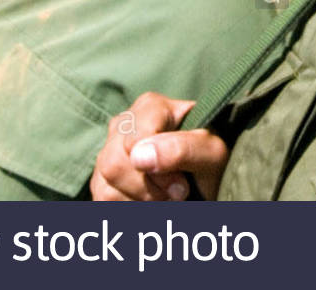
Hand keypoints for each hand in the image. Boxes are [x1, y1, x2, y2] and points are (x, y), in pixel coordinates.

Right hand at [90, 92, 229, 201]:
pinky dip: (128, 207)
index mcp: (151, 107)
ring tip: (166, 197)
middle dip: (147, 189)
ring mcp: (109, 148)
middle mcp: (125, 123)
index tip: (182, 186)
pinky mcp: (102, 175)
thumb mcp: (212, 154)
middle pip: (114, 164)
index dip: (156, 171)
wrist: (208, 182)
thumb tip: (139, 156)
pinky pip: (102, 198)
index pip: (134, 141)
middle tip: (176, 195)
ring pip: (105, 185)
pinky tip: (149, 201)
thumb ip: (182, 149)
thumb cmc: (213, 161)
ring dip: (140, 201)